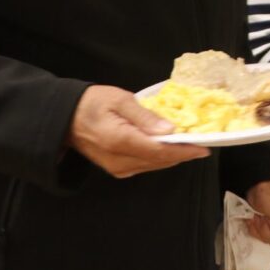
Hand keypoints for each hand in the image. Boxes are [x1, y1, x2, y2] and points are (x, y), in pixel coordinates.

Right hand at [66, 85, 209, 178]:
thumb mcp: (119, 100)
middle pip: (160, 161)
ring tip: (190, 143)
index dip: (184, 151)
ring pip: (154, 165)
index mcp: (119, 141)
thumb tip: (169, 130)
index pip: (159, 151)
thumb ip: (145, 116)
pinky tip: (169, 146)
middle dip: (183, 153)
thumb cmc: (91, 103)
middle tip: (203, 142)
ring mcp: (117, 168)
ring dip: (173, 156)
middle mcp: (119, 161)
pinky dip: (160, 157)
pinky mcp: (117, 169)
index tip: (204, 147)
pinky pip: (145, 165)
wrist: (65, 118)